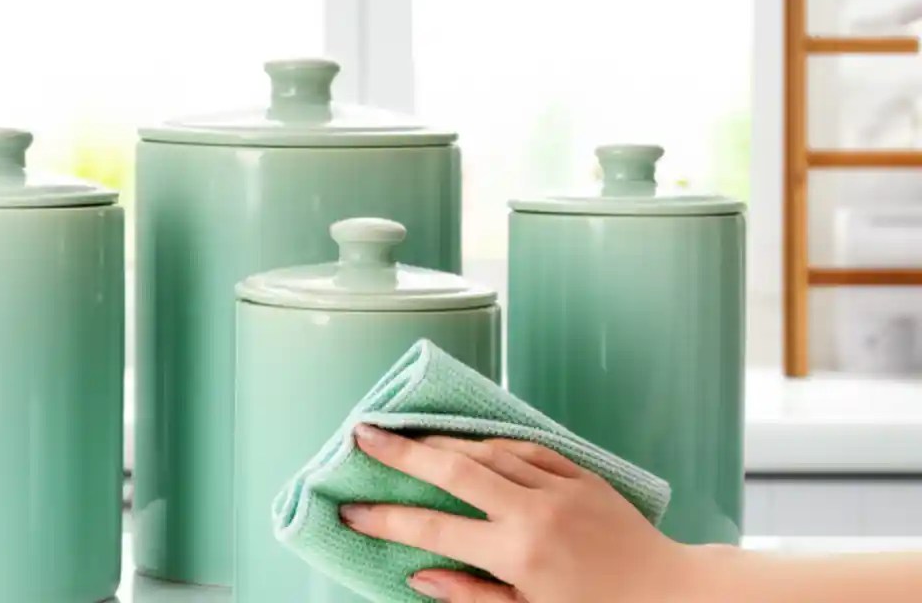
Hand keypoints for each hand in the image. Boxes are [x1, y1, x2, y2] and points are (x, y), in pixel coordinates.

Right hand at [339, 424, 700, 602]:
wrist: (671, 594)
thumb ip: (471, 595)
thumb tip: (418, 573)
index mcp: (518, 555)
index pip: (433, 531)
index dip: (385, 519)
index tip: (349, 508)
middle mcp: (535, 513)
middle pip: (454, 470)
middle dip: (402, 452)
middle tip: (362, 434)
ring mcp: (560, 487)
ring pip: (487, 450)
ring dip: (442, 440)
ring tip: (405, 434)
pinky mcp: (580, 473)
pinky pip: (525, 447)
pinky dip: (491, 442)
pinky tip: (467, 441)